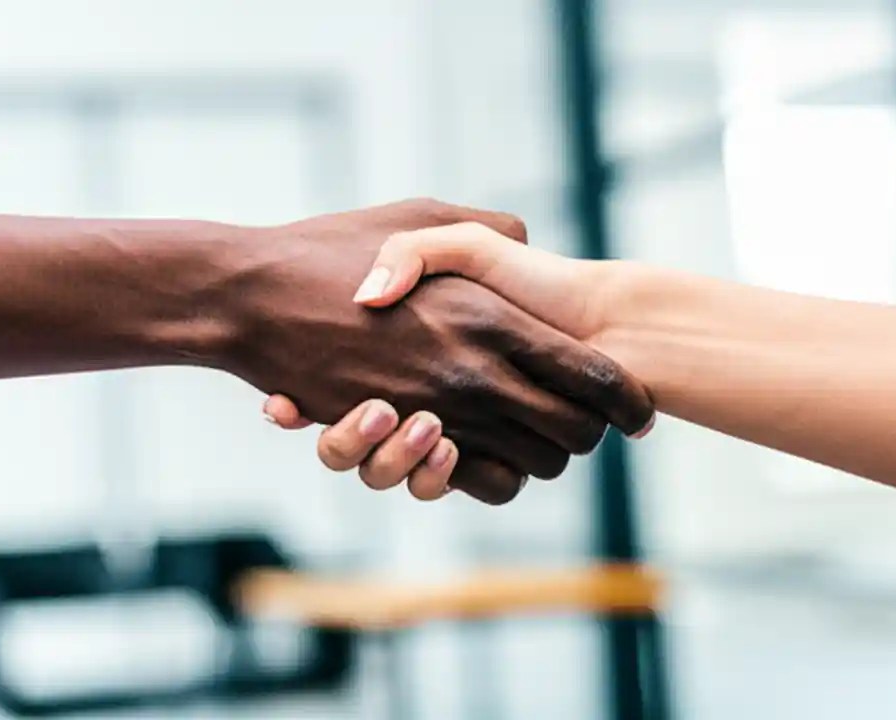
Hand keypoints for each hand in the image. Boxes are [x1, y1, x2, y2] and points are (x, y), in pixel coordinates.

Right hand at [216, 200, 653, 503]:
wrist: (253, 297)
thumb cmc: (333, 250)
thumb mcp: (420, 217)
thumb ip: (489, 231)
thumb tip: (532, 243)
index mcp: (491, 315)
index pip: (595, 375)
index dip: (631, 400)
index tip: (642, 411)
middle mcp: (473, 370)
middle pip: (576, 433)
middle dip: (592, 433)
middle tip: (588, 420)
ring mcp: (437, 411)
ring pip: (533, 466)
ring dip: (544, 456)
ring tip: (539, 435)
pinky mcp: (402, 440)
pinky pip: (477, 484)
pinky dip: (493, 475)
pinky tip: (487, 448)